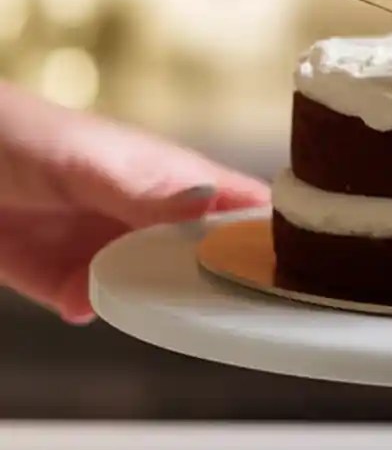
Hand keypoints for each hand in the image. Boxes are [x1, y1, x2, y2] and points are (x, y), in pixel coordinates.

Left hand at [0, 83, 269, 322]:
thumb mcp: (91, 161)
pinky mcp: (70, 281)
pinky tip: (83, 299)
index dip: (282, 234)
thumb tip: (212, 201)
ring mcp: (116, 252)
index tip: (306, 266)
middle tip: (241, 308)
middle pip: (216, 261)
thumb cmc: (27, 136)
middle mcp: (157, 220)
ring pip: (165, 293)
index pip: (249, 210)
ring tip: (165, 313)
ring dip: (165, 306)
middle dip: (230, 284)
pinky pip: (101, 307)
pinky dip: (97, 309)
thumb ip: (149, 188)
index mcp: (179, 181)